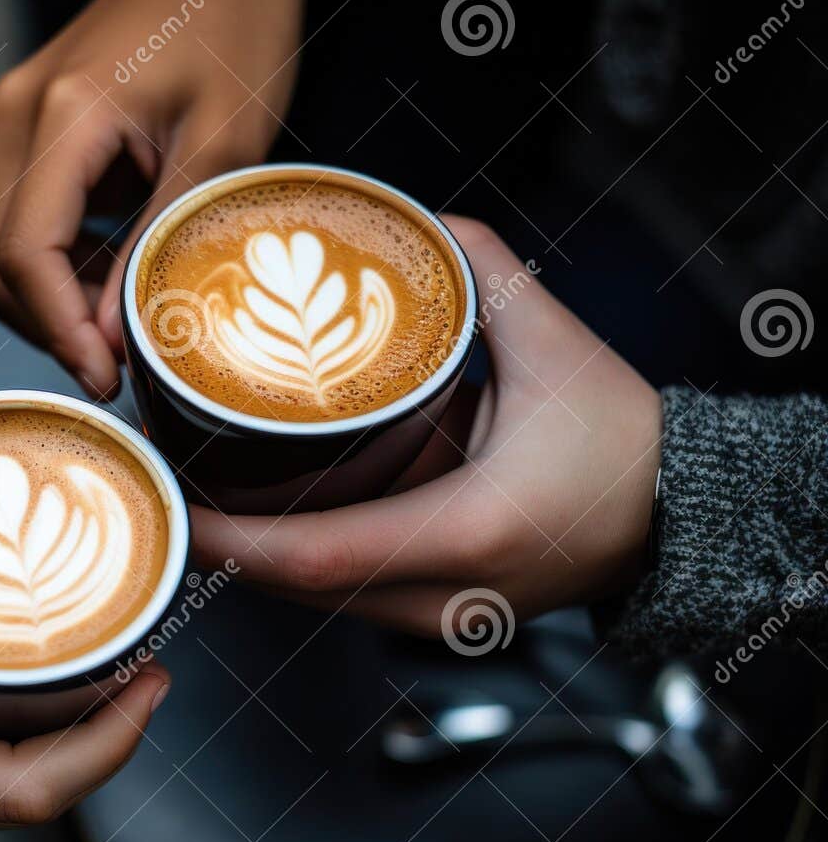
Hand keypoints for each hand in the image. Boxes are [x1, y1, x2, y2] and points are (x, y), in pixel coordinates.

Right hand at [0, 0, 304, 396]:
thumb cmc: (235, 24)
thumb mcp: (221, 145)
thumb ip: (158, 243)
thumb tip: (112, 338)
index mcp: (63, 118)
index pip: (27, 256)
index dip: (60, 333)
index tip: (106, 380)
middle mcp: (16, 118)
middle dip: (49, 327)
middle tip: (116, 366)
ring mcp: (13, 119)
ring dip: (50, 301)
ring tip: (119, 326)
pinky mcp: (27, 125)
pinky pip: (20, 217)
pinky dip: (57, 263)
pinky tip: (110, 276)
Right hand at [0, 607, 169, 841]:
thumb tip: (50, 773)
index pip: (46, 791)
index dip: (114, 743)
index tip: (154, 678)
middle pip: (40, 781)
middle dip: (105, 728)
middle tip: (143, 652)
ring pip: (10, 761)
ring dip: (68, 719)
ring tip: (103, 652)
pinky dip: (16, 710)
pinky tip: (25, 661)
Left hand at [192, 218, 663, 631]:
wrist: (678, 515)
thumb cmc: (621, 441)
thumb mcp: (555, 344)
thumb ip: (484, 270)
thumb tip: (412, 221)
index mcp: (468, 532)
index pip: (317, 555)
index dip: (232, 537)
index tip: (174, 497)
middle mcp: (444, 596)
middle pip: (296, 588)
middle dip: (220, 542)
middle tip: (162, 478)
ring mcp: (437, 620)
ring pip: (313, 604)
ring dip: (249, 557)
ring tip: (193, 493)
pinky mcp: (436, 620)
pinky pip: (341, 602)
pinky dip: (290, 567)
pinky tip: (256, 522)